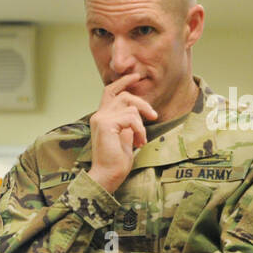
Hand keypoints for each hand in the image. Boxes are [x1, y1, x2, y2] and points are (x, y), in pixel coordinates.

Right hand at [87, 73, 156, 191]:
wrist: (107, 176)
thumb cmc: (116, 162)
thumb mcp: (125, 137)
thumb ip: (128, 123)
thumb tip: (138, 113)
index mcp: (101, 117)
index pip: (110, 91)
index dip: (123, 81)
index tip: (136, 76)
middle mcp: (99, 115)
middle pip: (124, 95)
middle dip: (142, 103)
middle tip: (153, 116)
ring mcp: (101, 118)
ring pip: (130, 106)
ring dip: (141, 123)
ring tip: (141, 140)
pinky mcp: (106, 124)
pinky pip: (131, 118)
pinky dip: (139, 130)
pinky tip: (139, 142)